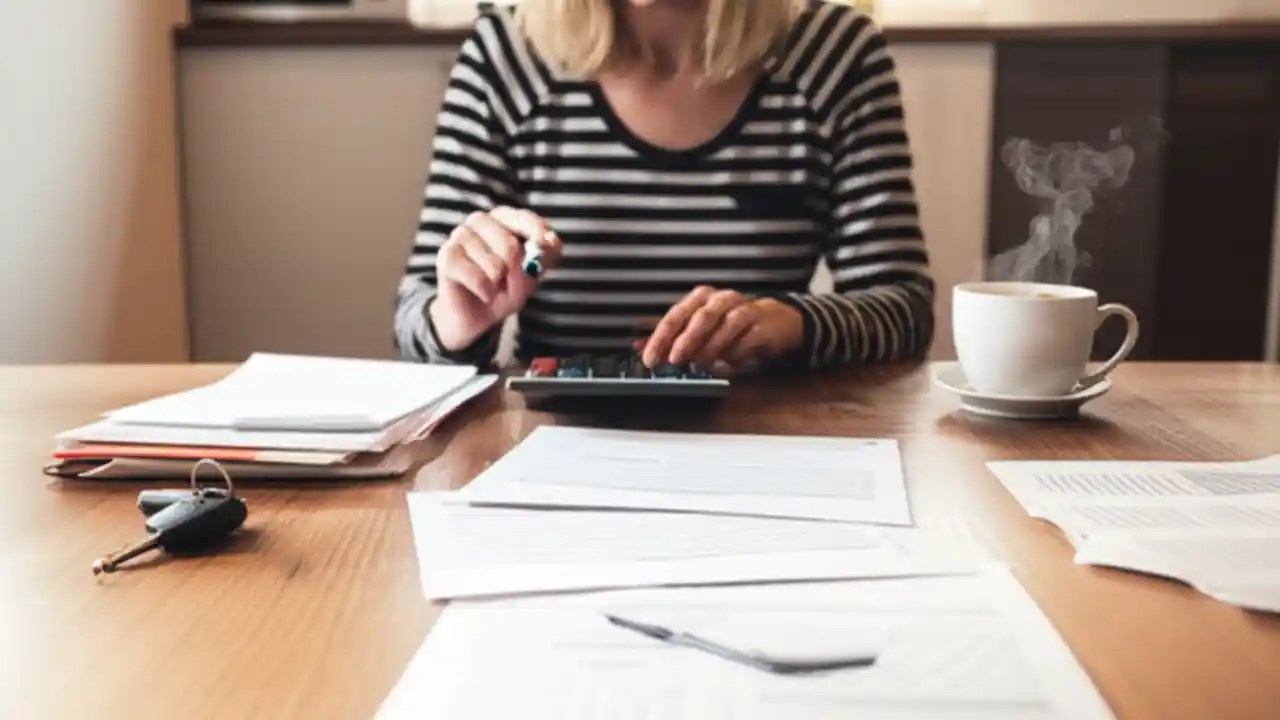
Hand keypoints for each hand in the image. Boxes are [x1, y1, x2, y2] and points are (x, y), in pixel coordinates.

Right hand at [429, 207, 562, 350]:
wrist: (474, 316)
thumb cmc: (504, 290)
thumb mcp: (530, 277)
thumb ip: (543, 258)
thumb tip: (552, 242)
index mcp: (503, 219)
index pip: (523, 218)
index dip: (536, 232)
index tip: (545, 246)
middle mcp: (480, 221)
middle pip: (509, 245)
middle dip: (516, 274)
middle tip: (509, 283)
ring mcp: (460, 235)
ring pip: (495, 266)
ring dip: (499, 286)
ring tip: (492, 286)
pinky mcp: (446, 255)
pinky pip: (478, 279)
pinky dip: (486, 292)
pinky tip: (482, 293)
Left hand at [638, 286, 804, 368]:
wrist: (772, 322)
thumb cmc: (729, 325)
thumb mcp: (695, 330)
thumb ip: (668, 337)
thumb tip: (639, 346)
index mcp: (701, 298)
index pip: (675, 315)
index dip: (661, 337)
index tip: (650, 357)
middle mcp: (721, 300)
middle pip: (701, 317)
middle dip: (686, 340)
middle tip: (674, 360)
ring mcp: (743, 310)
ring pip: (726, 325)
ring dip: (711, 347)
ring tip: (701, 363)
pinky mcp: (761, 325)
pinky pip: (747, 339)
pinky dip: (736, 352)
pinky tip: (729, 362)